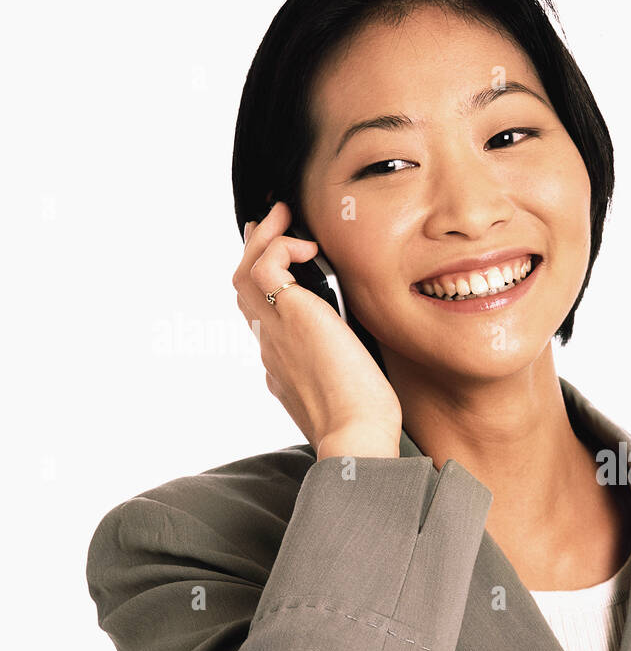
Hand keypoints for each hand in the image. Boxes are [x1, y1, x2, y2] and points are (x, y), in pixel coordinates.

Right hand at [233, 201, 402, 454]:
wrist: (356, 436)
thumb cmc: (367, 424)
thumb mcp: (352, 390)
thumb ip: (348, 368)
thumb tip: (361, 353)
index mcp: (283, 367)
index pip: (264, 320)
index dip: (268, 289)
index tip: (285, 265)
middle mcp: (271, 348)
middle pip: (244, 291)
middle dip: (255, 252)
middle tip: (272, 224)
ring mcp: (274, 333)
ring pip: (245, 273)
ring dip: (263, 239)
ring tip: (283, 214)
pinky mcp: (289, 318)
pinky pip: (265, 267)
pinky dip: (281, 247)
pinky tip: (309, 247)